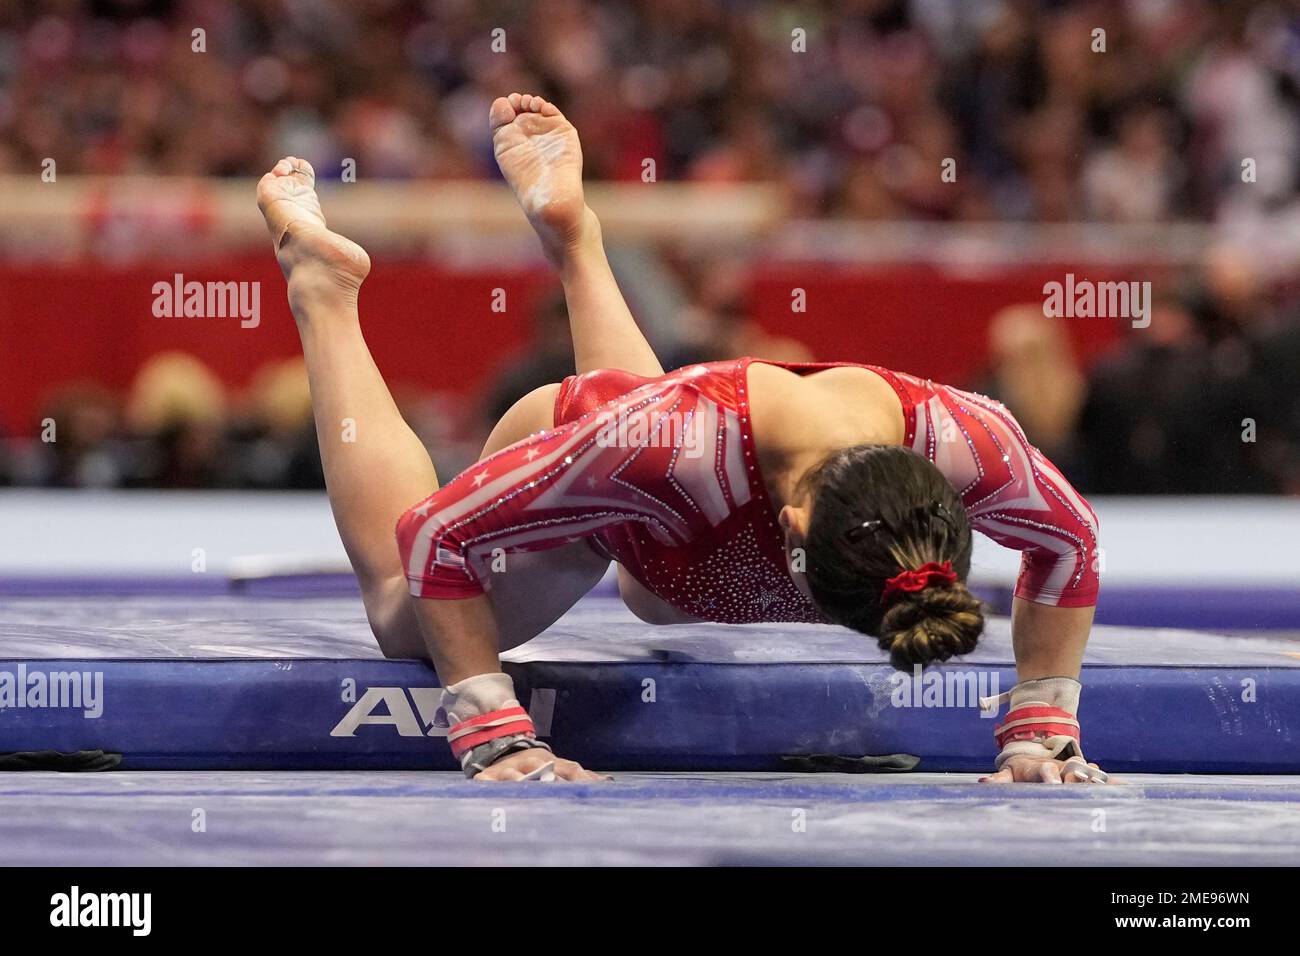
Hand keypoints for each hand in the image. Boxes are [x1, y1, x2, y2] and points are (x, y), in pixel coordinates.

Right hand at [472, 748, 609, 781]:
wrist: (497, 749)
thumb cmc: (532, 766)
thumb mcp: (556, 766)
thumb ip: (578, 776)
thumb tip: (607, 783)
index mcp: (548, 760)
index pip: (568, 768)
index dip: (581, 778)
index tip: (594, 789)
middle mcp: (529, 761)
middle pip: (541, 768)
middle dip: (551, 779)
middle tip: (562, 790)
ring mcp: (507, 769)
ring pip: (513, 775)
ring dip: (519, 781)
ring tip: (525, 788)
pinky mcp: (486, 777)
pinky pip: (485, 781)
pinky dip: (487, 785)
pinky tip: (489, 790)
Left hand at [979, 754, 1115, 783]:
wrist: (1039, 754)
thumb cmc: (1022, 771)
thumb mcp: (1009, 774)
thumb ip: (998, 780)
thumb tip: (983, 782)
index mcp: (1040, 769)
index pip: (1045, 771)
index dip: (1049, 777)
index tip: (1053, 783)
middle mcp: (1060, 768)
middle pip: (1071, 770)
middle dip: (1078, 777)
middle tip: (1084, 784)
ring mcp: (1074, 771)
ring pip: (1089, 773)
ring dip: (1099, 779)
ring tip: (1114, 787)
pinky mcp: (1086, 776)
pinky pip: (1102, 780)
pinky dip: (1114, 784)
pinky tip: (1128, 789)